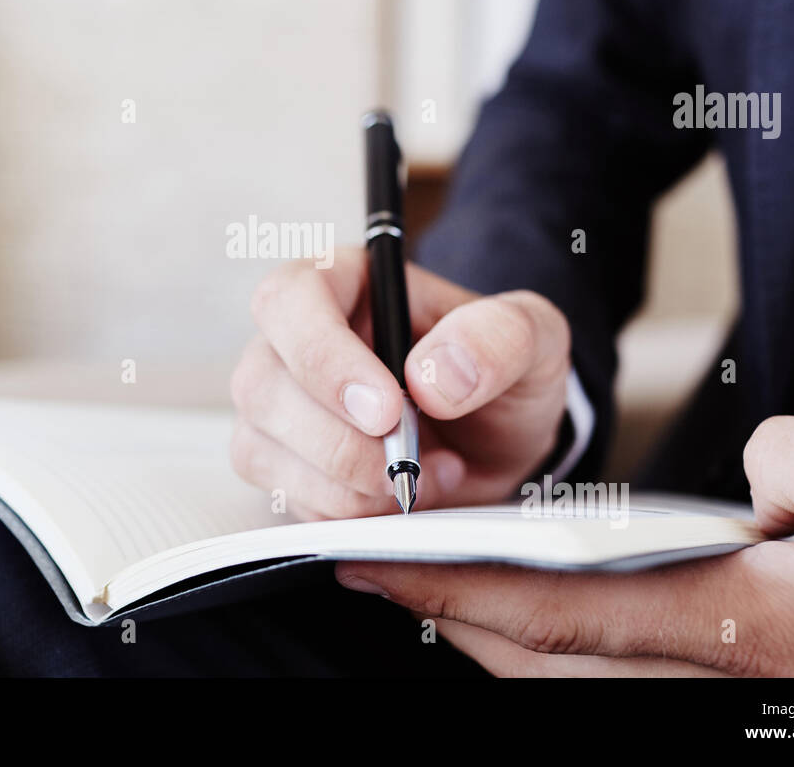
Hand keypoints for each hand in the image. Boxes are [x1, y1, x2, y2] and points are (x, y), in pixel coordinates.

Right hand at [229, 247, 571, 519]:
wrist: (497, 443)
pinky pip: (282, 497)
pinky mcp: (278, 461)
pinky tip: (395, 499)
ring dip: (345, 485)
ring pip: (260, 447)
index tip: (384, 411)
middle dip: (339, 442)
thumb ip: (499, 338)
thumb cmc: (501, 373)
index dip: (323, 357)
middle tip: (412, 462)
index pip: (289, 299)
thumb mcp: (532, 339)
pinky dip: (343, 512)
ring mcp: (277, 403)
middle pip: (262, 383)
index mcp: (343, 280)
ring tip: (422, 478)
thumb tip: (433, 375)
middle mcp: (293, 338)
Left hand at [336, 416, 793, 675]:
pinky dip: (561, 645)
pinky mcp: (747, 694)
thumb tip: (739, 479)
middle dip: (451, 616)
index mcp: (755, 629)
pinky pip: (624, 678)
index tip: (379, 557)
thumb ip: (790, 461)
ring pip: (578, 681)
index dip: (457, 585)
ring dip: (498, 633)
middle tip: (379, 566)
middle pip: (547, 662)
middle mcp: (730, 683)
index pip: (562, 609)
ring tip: (441, 578)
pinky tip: (545, 604)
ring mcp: (735, 699)